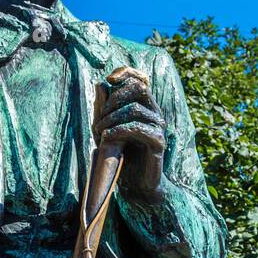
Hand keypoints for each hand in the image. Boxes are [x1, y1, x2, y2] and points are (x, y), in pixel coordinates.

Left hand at [93, 66, 164, 196]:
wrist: (134, 185)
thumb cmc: (120, 156)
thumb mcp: (105, 129)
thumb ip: (103, 108)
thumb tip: (100, 84)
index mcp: (144, 106)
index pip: (140, 78)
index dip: (127, 72)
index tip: (110, 79)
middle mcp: (154, 113)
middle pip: (138, 88)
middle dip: (114, 99)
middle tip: (99, 118)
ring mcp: (159, 127)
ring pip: (135, 108)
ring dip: (112, 118)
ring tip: (99, 132)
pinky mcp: (158, 142)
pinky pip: (138, 128)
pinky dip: (118, 130)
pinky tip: (106, 138)